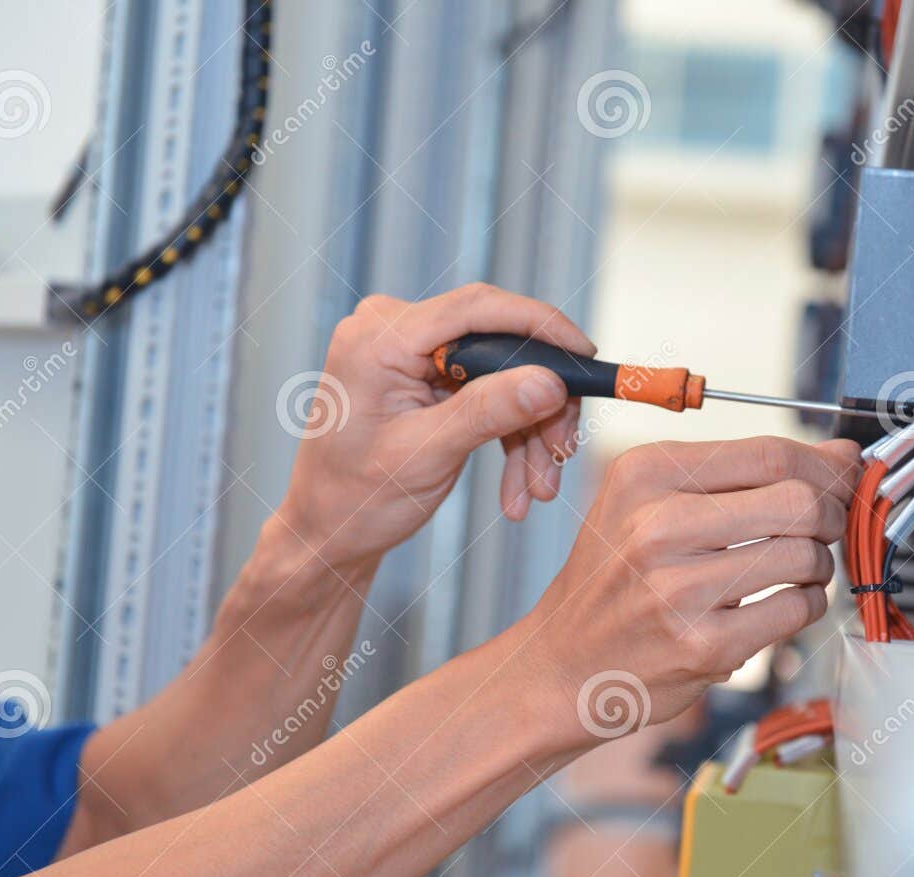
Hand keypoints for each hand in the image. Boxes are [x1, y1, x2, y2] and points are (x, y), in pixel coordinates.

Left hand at [277, 283, 595, 568]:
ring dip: (528, 432)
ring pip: (501, 376)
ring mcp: (409, 352)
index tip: (586, 354)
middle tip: (562, 454)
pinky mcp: (424, 376)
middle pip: (498, 347)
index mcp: (380, 338)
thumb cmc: (356, 497)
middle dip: (537, 405)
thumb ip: (488, 413)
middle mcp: (393, 331)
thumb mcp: (427, 455)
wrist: (327, 530)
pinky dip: (509, 436)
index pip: (477, 308)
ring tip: (538, 489)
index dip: (541, 326)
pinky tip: (520, 485)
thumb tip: (550, 383)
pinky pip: (487, 393)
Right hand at [513, 436, 861, 744]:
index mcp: (645, 475)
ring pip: (805, 555)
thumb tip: (840, 453)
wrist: (564, 665)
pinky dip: (807, 605)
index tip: (843, 476)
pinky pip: (796, 610)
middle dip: (832, 514)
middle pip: (798, 500)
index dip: (825, 466)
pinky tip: (782, 603)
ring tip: (796, 570)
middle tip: (827, 527)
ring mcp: (679, 590)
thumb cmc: (614, 581)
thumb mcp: (651, 503)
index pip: (769, 453)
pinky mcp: (704, 645)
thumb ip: (741, 473)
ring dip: (820, 564)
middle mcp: (656, 527)